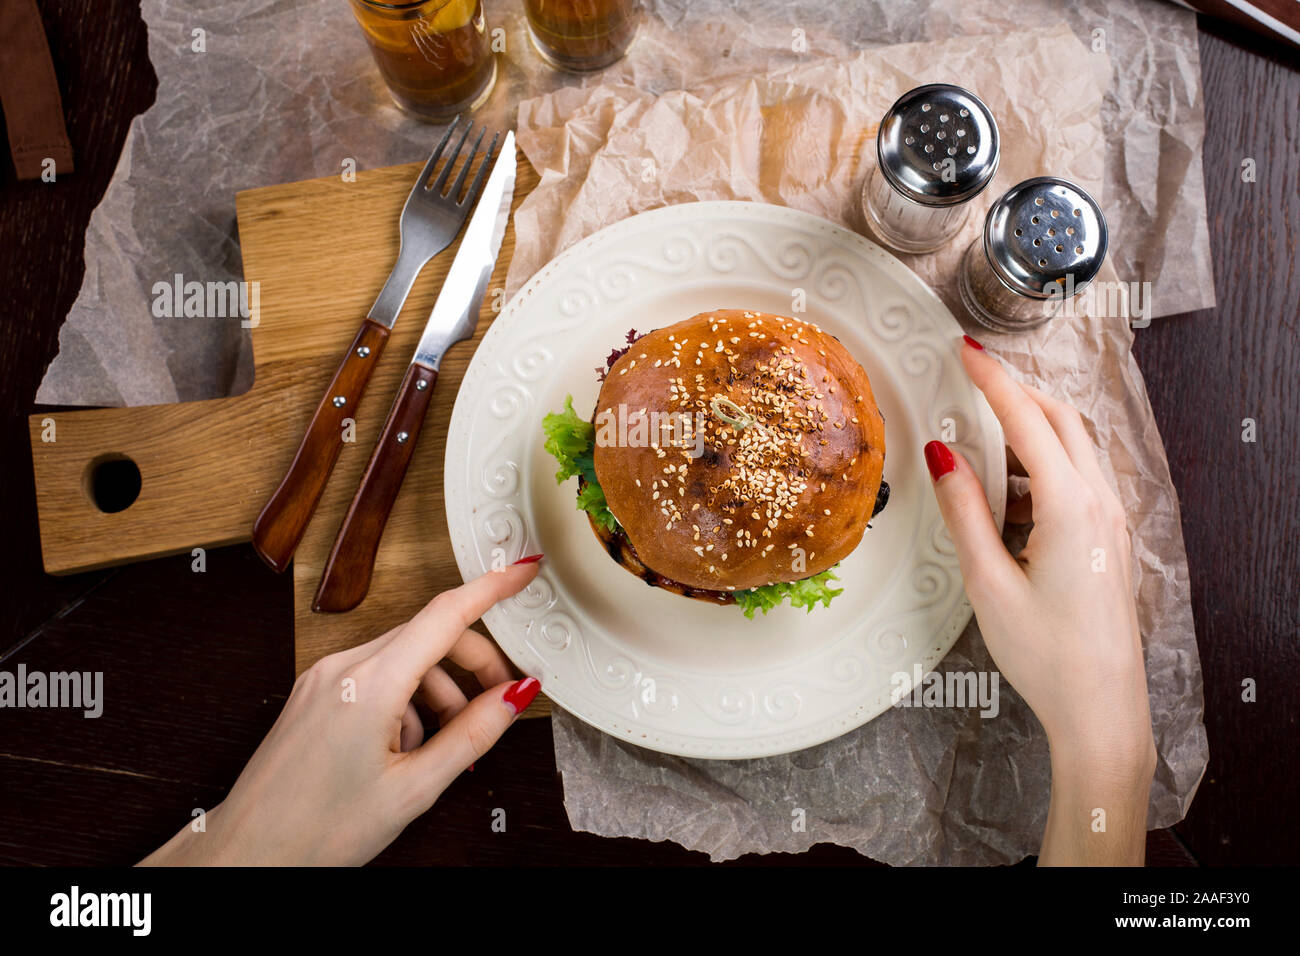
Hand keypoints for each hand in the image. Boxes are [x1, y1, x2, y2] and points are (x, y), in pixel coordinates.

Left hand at [140, 556, 544, 865]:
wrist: (248, 855)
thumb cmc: (318, 831)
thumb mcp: (414, 788)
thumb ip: (473, 734)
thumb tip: (516, 695)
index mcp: (370, 685)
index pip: (446, 614)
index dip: (492, 587)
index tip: (523, 570)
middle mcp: (343, 668)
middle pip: (430, 636)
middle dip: (474, 662)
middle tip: (500, 702)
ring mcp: (324, 678)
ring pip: (405, 657)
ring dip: (441, 688)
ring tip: (447, 744)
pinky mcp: (314, 693)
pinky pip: (377, 675)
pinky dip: (408, 699)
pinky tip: (409, 747)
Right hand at [926, 337, 1155, 865]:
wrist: (1100, 707)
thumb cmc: (1048, 654)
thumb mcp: (988, 582)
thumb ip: (963, 512)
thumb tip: (942, 455)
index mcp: (1070, 508)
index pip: (1027, 420)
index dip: (992, 380)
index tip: (966, 351)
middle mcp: (1101, 504)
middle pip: (1061, 419)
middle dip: (1015, 391)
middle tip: (972, 378)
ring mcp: (1111, 520)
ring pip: (1072, 446)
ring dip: (1029, 429)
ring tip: (980, 440)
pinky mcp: (1108, 537)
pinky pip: (1077, 478)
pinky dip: (1041, 464)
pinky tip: (1008, 493)